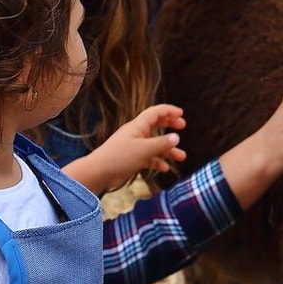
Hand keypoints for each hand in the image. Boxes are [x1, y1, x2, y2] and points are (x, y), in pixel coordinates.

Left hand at [64, 104, 187, 193]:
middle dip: (169, 125)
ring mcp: (134, 147)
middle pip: (156, 125)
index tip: (181, 114)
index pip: (155, 113)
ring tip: (181, 157)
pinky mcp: (132, 159)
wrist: (99, 172)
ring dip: (168, 150)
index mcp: (138, 126)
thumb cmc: (120, 157)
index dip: (168, 111)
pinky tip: (164, 168)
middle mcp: (136, 134)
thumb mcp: (144, 150)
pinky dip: (157, 161)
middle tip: (182, 127)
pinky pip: (148, 157)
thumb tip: (176, 138)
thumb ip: (161, 144)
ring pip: (155, 145)